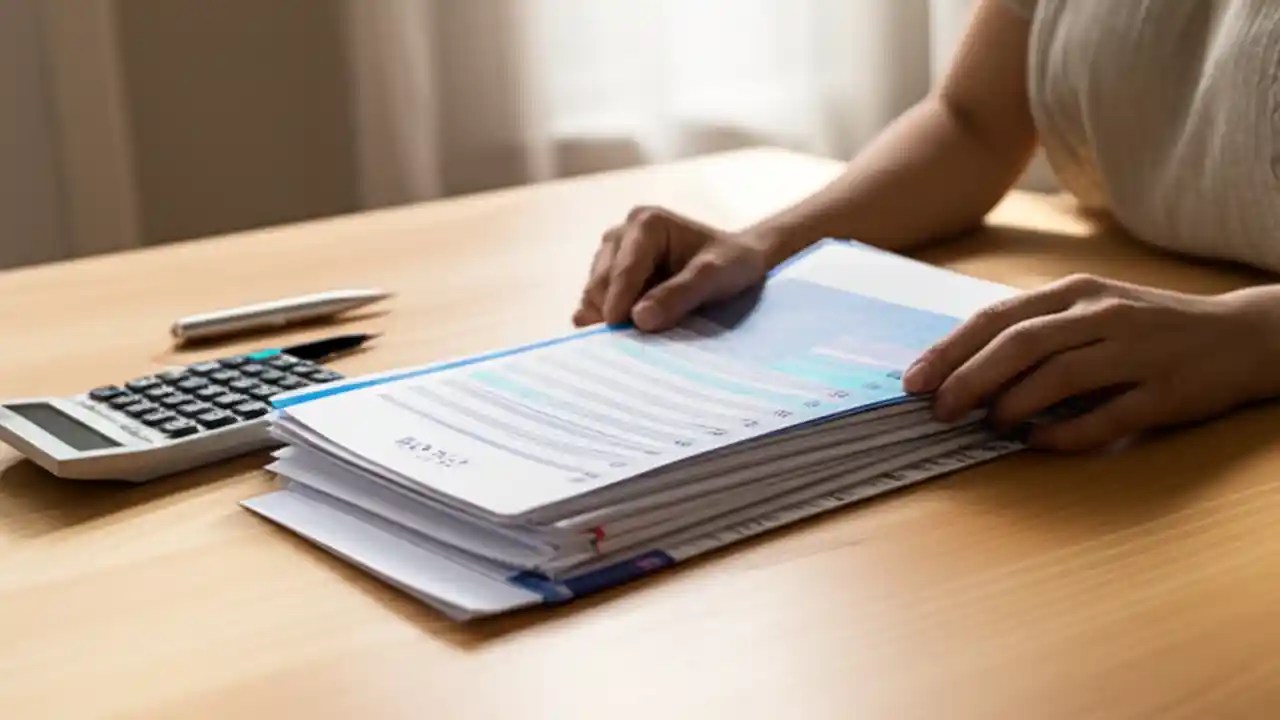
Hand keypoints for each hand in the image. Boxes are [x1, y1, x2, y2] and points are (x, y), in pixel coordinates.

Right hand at [573, 207, 770, 331]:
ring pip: (594, 294)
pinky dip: (607, 319)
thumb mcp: (715, 277)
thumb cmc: (732, 263)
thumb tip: (638, 319)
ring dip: (609, 317)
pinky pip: (596, 302)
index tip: (616, 333)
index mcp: (646, 224)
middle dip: (612, 313)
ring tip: (635, 336)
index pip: (623, 270)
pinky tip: (627, 332)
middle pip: (601, 283)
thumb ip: (679, 295)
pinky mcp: (610, 274)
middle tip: (630, 344)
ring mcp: (613, 254)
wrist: (739, 260)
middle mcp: (622, 234)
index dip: (617, 304)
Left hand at [902, 274, 1279, 450]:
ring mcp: (1135, 352)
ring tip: (986, 426)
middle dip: (969, 378)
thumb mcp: (1089, 312)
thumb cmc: (1146, 327)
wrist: (1240, 336)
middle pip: (1020, 343)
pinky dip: (1066, 432)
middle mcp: (1102, 315)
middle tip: (938, 410)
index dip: (950, 350)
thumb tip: (962, 368)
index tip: (913, 380)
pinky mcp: (1165, 392)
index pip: (997, 317)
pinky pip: (1107, 415)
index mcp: (1075, 293)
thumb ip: (1035, 332)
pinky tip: (1038, 444)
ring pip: (1060, 375)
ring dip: (1013, 404)